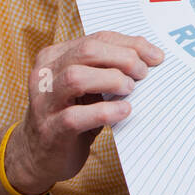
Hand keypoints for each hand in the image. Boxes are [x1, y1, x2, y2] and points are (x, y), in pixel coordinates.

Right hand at [8, 32, 163, 194]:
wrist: (38, 155)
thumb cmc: (71, 114)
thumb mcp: (88, 86)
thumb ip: (108, 67)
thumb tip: (150, 55)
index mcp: (54, 56)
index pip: (97, 38)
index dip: (131, 44)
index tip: (156, 57)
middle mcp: (45, 74)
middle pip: (88, 51)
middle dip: (123, 59)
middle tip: (143, 74)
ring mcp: (45, 102)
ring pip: (76, 77)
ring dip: (112, 80)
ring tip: (129, 90)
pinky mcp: (50, 129)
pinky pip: (75, 116)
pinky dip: (105, 111)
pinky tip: (123, 111)